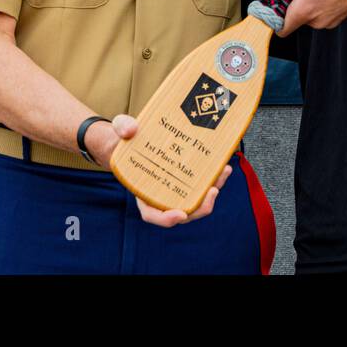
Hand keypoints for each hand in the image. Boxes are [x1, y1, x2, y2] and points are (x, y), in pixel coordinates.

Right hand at [93, 114, 232, 226]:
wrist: (138, 134)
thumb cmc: (128, 137)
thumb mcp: (122, 129)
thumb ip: (123, 127)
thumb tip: (131, 130)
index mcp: (143, 192)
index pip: (153, 214)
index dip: (166, 219)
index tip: (179, 215)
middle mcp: (162, 195)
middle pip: (183, 211)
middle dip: (200, 207)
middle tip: (213, 191)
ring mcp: (177, 188)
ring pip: (197, 199)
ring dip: (214, 190)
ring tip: (224, 172)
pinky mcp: (189, 178)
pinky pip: (204, 185)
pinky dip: (215, 178)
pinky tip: (224, 165)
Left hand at [251, 0, 346, 35]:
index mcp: (305, 10)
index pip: (279, 28)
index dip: (273, 15)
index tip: (274, 0)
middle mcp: (316, 21)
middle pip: (292, 19)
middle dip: (291, 3)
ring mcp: (328, 22)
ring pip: (306, 16)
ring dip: (305, 2)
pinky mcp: (337, 19)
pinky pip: (319, 14)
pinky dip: (317, 3)